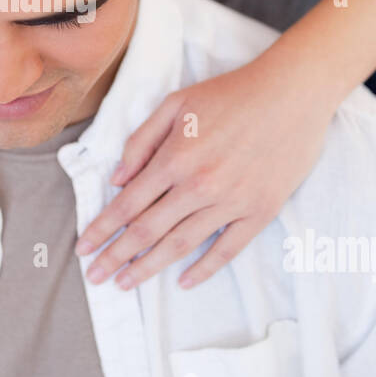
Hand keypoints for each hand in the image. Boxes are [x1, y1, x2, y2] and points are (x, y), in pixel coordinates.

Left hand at [75, 56, 335, 289]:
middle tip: (95, 277)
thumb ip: (141, 141)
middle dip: (115, 257)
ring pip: (181, 245)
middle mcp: (199, 185)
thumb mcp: (176, 103)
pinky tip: (184, 282)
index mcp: (175, 158)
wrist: (293, 93)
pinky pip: (227, 249)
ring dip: (149, 267)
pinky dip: (204, 269)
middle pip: (147, 231)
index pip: (127, 204)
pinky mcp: (259, 211)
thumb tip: (116, 178)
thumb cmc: (231, 93)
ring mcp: (231, 202)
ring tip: (126, 284)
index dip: (101, 230)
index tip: (83, 249)